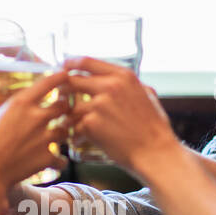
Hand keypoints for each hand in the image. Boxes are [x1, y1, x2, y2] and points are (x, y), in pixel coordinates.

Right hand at [0, 70, 70, 186]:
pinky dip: (59, 161)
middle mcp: (37, 118)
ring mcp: (45, 138)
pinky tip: (56, 162)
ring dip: (63, 133)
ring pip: (66, 132)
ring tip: (58, 136)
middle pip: (64, 106)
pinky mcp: (47, 158)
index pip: (48, 83)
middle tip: (61, 110)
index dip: (59, 77)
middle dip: (64, 108)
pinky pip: (61, 158)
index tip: (65, 75)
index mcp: (21, 104)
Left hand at [62, 57, 180, 172]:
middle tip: (60, 98)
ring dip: (67, 116)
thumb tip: (117, 80)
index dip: (71, 63)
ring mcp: (99, 104)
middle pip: (72, 81)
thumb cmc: (154, 129)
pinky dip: (75, 135)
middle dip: (62, 90)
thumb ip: (129, 85)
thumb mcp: (147, 96)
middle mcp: (110, 86)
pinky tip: (80, 140)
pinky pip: (74, 127)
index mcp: (123, 76)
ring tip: (69, 125)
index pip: (87, 62)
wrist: (155, 152)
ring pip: (70, 106)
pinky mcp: (91, 124)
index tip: (63, 67)